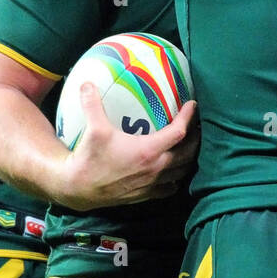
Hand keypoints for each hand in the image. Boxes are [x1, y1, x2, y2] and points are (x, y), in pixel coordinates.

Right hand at [61, 83, 198, 208]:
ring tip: (191, 145)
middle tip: (197, 125)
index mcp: (148, 151)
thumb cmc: (89, 158)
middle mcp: (156, 168)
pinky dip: (178, 177)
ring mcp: (153, 183)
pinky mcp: (147, 195)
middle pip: (189, 152)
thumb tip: (88, 83)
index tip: (193, 104)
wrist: (78, 188)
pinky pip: (171, 187)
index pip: (179, 132)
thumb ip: (92, 103)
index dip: (189, 117)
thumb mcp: (93, 128)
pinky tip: (176, 170)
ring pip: (183, 171)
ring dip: (190, 158)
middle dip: (196, 138)